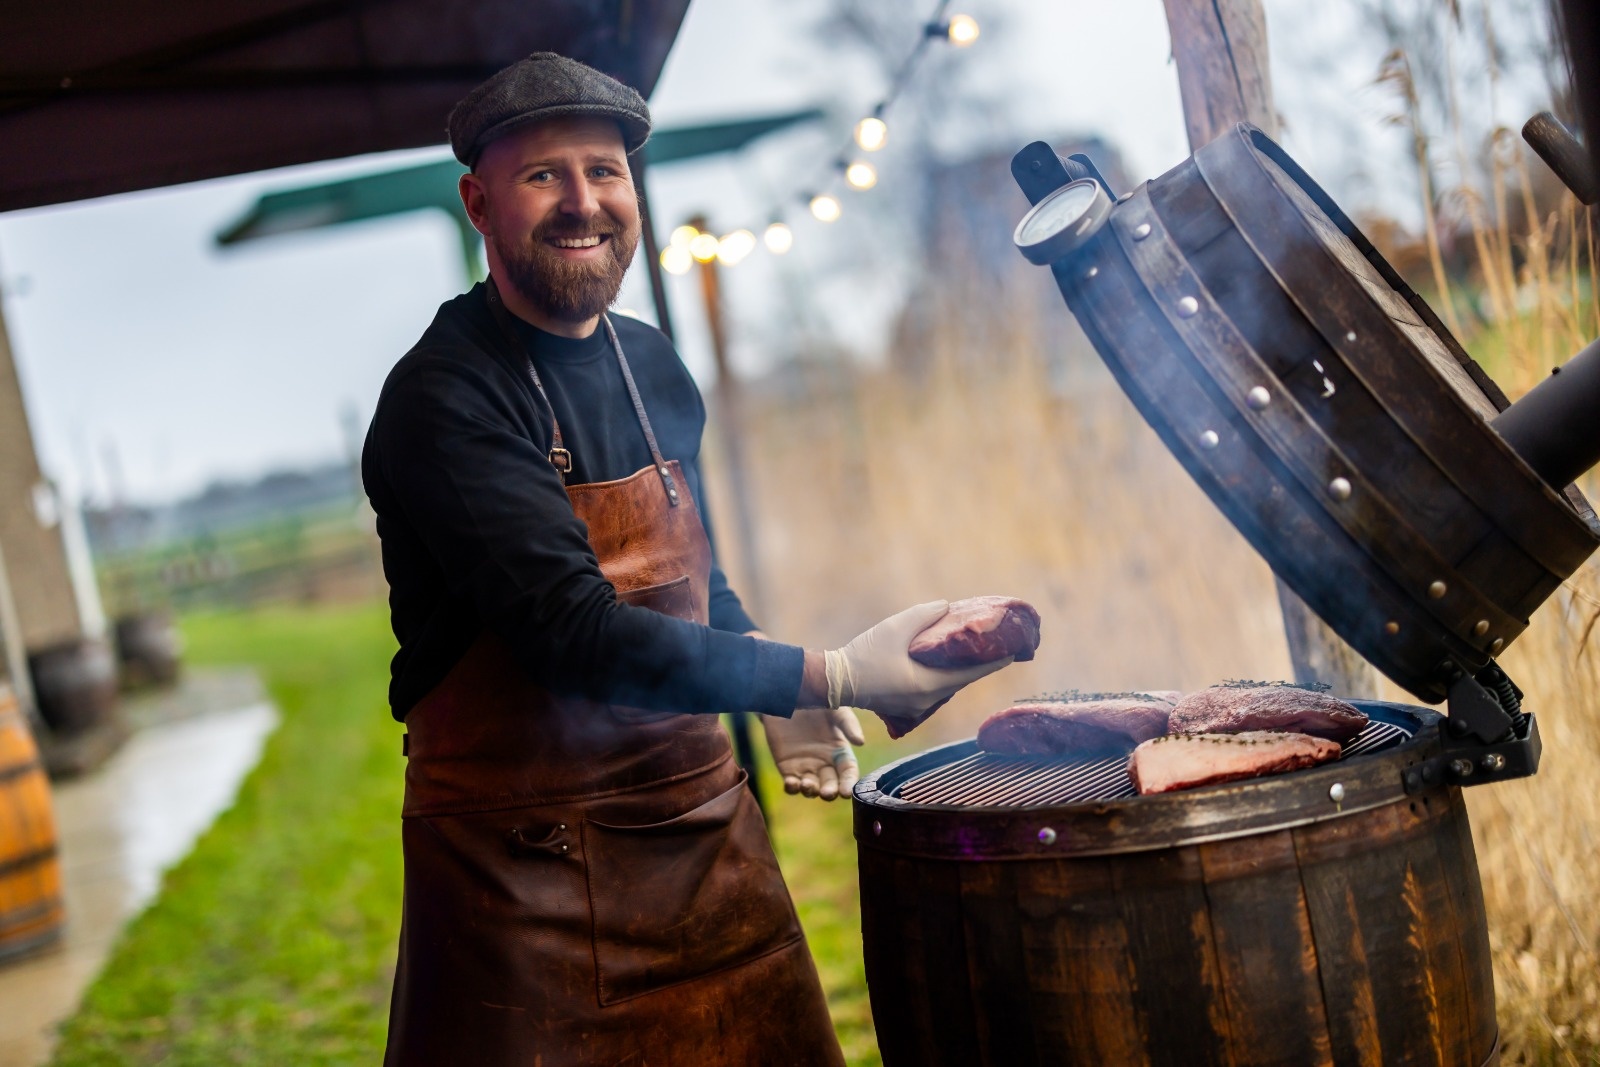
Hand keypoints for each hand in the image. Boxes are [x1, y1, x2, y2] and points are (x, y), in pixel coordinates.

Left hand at [760, 707, 864, 800]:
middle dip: (830, 791)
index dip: (849, 783)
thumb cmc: (816, 700)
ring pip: (811, 788)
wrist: (787, 695)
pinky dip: (792, 787)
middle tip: (828, 793)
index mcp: (840, 751)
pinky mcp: (787, 767)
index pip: (848, 772)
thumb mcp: (835, 710)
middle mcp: (825, 762)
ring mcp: (806, 766)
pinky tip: (792, 783)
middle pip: (831, 784)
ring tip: (807, 785)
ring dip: (810, 791)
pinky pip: (791, 783)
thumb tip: (860, 742)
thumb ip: (848, 724)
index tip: (847, 792)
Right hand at [825, 601, 1012, 722]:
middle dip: (979, 664)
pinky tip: (945, 663)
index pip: (971, 674)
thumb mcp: (896, 627)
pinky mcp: (906, 707)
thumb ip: (925, 615)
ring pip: (948, 686)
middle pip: (962, 681)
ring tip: (972, 652)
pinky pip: (934, 690)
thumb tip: (947, 607)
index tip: (1013, 652)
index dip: (994, 662)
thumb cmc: (864, 655)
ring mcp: (917, 708)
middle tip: (995, 647)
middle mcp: (927, 701)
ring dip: (960, 671)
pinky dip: (943, 676)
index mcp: (928, 685)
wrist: (835, 680)